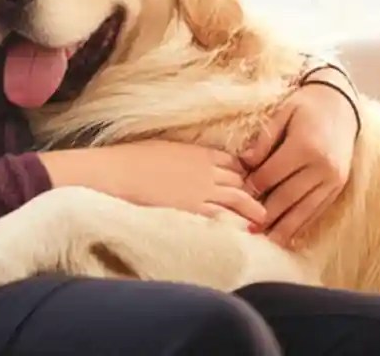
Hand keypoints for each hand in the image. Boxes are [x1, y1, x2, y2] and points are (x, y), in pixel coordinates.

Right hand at [40, 140, 265, 224]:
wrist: (115, 173)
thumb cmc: (130, 159)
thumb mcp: (161, 147)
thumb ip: (181, 156)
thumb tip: (185, 161)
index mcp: (198, 152)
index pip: (232, 162)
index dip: (242, 173)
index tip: (247, 182)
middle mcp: (205, 170)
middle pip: (240, 180)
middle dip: (253, 190)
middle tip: (264, 201)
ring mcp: (201, 190)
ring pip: (238, 198)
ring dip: (253, 208)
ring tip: (265, 218)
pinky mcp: (193, 209)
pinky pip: (223, 216)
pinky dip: (237, 222)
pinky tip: (246, 231)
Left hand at [240, 70, 357, 246]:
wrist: (342, 104)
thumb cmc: (306, 105)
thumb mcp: (282, 113)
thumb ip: (264, 139)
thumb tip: (244, 162)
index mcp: (305, 147)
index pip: (271, 175)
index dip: (253, 188)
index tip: (237, 197)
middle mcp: (322, 166)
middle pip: (288, 197)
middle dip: (267, 215)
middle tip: (248, 230)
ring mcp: (334, 179)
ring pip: (305, 209)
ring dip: (286, 227)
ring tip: (268, 241)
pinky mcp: (340, 185)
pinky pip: (319, 209)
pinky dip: (304, 223)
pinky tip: (292, 235)